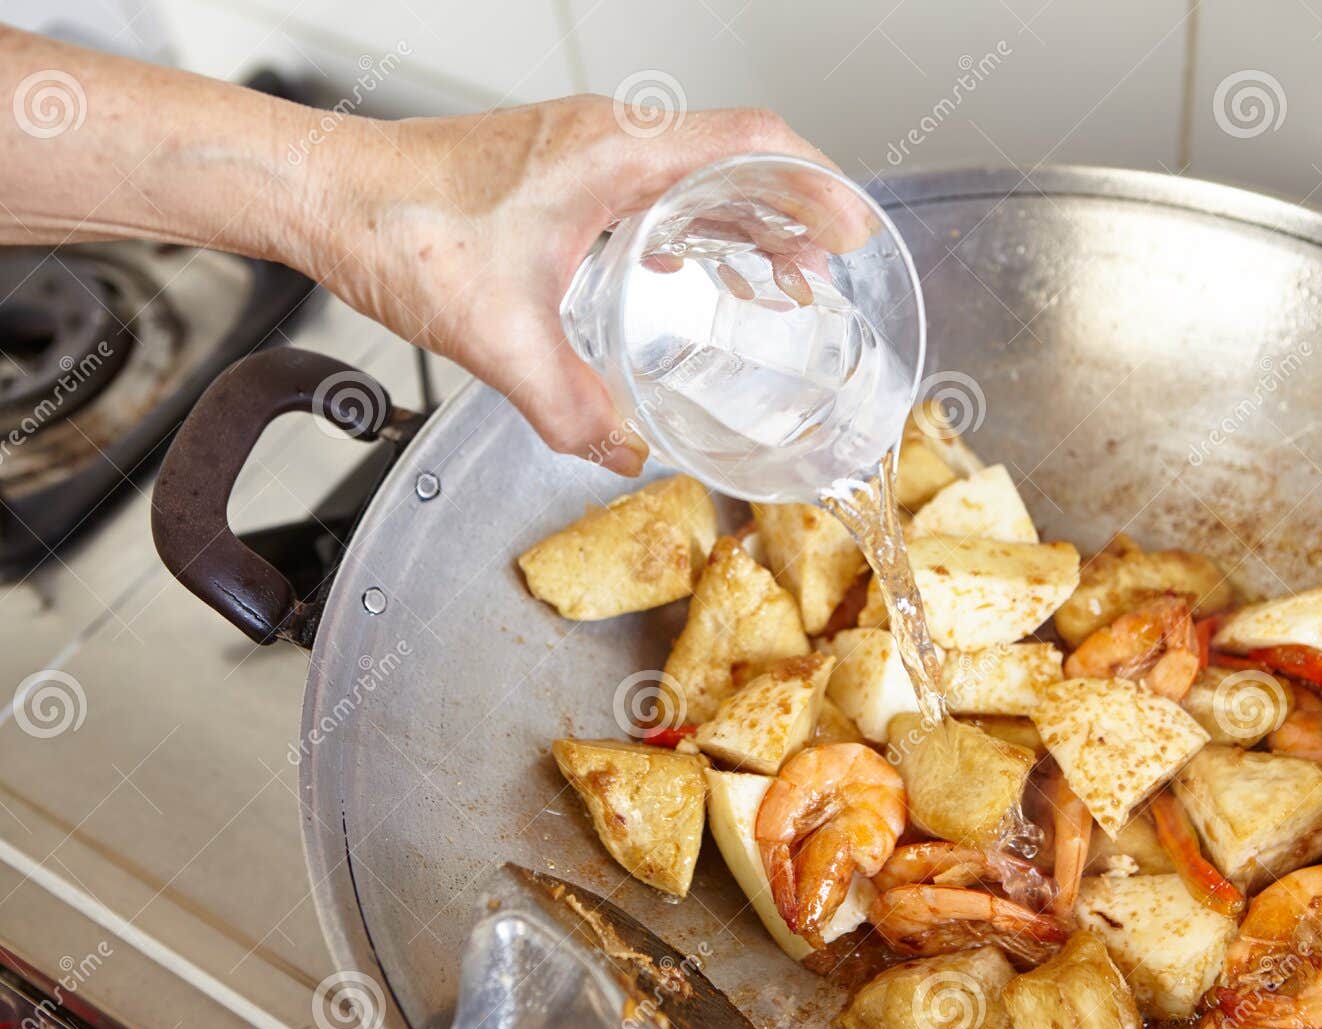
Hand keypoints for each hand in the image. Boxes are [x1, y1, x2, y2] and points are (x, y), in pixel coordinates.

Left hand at [303, 97, 859, 475]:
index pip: (750, 142)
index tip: (852, 226)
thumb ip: (567, 405)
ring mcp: (582, 151)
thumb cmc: (397, 224)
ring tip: (780, 274)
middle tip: (831, 264)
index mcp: (613, 153)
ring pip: (692, 171)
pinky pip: (648, 186)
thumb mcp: (497, 336)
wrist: (325, 192)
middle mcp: (606, 139)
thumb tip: (619, 450)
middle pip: (736, 156)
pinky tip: (684, 268)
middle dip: (792, 210)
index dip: (815, 184)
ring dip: (742, 218)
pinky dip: (687, 223)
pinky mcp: (556, 171)